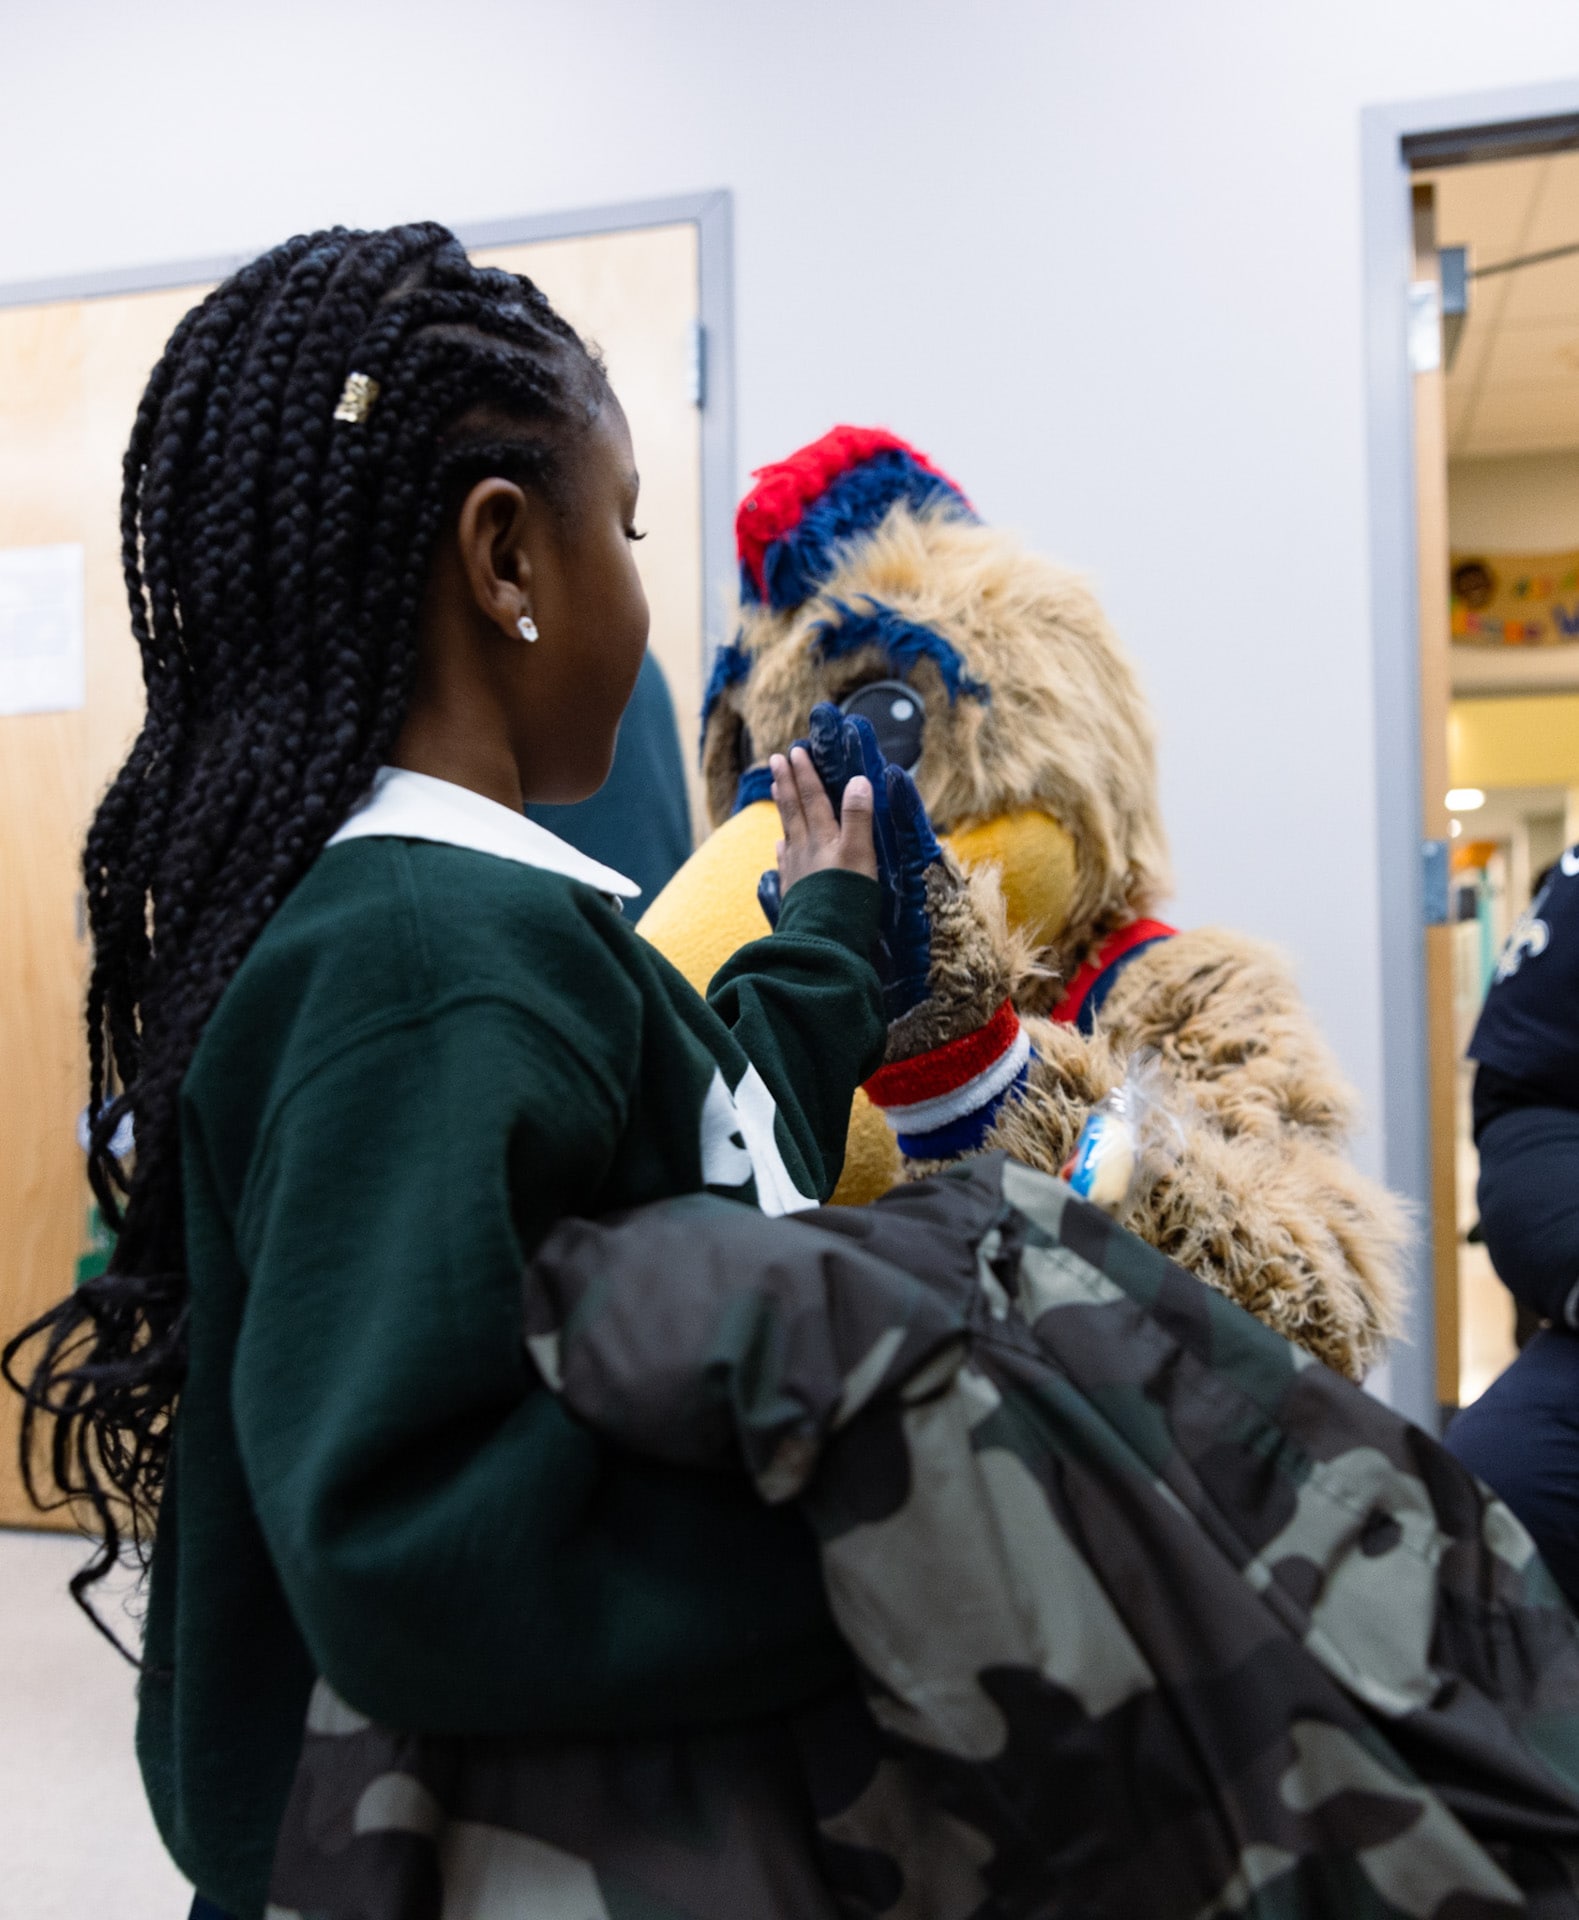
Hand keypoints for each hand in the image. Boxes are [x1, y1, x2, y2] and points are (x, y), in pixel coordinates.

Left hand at [768, 741, 877, 900]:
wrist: (824, 939)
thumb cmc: (847, 897)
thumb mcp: (860, 854)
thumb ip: (858, 817)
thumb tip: (857, 780)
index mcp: (823, 837)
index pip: (813, 798)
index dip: (805, 774)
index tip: (795, 751)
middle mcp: (805, 849)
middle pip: (793, 809)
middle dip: (786, 782)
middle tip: (776, 759)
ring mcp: (795, 870)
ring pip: (787, 830)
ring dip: (782, 807)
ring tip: (775, 789)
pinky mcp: (793, 890)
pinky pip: (784, 860)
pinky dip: (782, 846)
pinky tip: (780, 845)